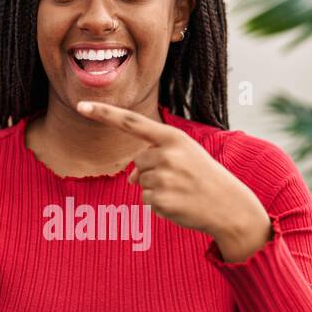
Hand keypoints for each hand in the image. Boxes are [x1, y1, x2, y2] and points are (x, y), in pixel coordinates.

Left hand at [74, 101, 271, 258]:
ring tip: (182, 191)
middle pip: (138, 161)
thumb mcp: (184, 157)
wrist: (229, 206)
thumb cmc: (204, 177)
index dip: (105, 114)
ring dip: (156, 189)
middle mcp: (166, 154)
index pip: (132, 122)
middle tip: (181, 178)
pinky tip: (179, 203)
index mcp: (173, 138)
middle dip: (152, 171)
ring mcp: (163, 178)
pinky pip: (146, 201)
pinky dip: (159, 205)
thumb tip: (131, 179)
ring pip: (141, 183)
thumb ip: (155, 157)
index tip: (81, 106)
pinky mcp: (161, 200)